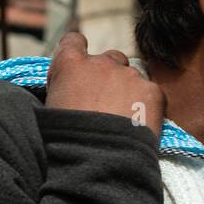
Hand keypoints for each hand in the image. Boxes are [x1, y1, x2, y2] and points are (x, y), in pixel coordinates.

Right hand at [45, 32, 165, 133]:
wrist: (97, 162)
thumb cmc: (64, 142)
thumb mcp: (51, 110)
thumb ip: (63, 91)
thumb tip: (69, 93)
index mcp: (70, 65)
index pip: (73, 41)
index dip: (77, 52)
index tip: (80, 68)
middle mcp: (101, 63)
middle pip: (110, 58)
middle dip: (108, 75)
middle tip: (106, 103)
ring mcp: (129, 75)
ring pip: (132, 76)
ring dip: (129, 91)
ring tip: (124, 120)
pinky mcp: (152, 92)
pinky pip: (151, 94)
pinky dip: (147, 107)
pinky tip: (139, 126)